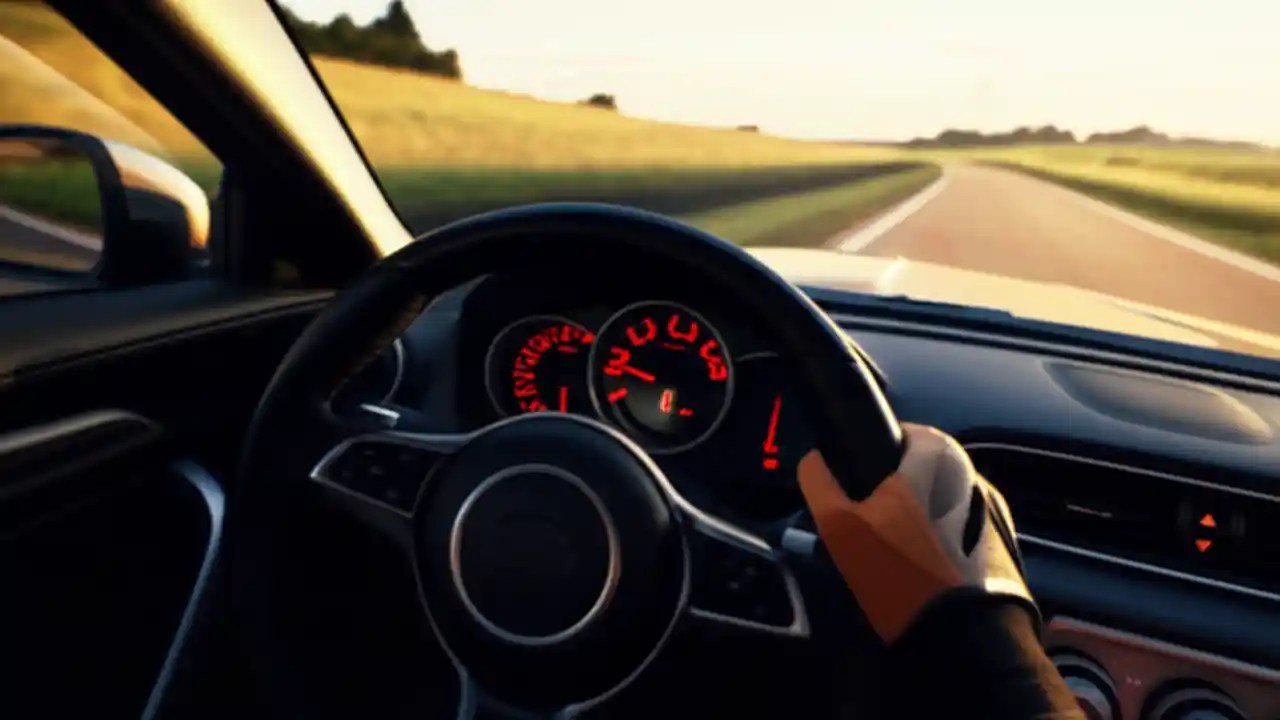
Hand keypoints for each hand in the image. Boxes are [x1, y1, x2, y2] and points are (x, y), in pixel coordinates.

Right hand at [798, 423, 1033, 643]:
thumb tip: (811, 459)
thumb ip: (821, 486)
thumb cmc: (896, 577)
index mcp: (931, 474)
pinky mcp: (1001, 550)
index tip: (880, 453)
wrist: (958, 638)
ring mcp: (990, 519)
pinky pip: (973, 522)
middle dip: (919, 469)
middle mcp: (968, 487)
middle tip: (891, 490)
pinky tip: (932, 554)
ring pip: (961, 493)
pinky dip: (952, 528)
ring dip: (937, 498)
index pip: (923, 433)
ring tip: (908, 527)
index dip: (901, 436)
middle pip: (945, 463)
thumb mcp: (841, 530)